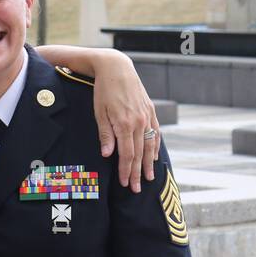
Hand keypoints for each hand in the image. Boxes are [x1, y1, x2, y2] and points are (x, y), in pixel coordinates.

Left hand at [91, 50, 160, 192]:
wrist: (117, 68)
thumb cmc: (104, 91)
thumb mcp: (100, 112)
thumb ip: (106, 134)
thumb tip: (108, 155)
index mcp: (125, 123)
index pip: (126, 154)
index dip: (125, 170)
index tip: (124, 183)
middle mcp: (139, 121)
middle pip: (139, 153)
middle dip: (136, 173)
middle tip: (135, 189)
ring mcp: (147, 116)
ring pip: (149, 145)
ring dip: (148, 164)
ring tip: (147, 178)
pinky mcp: (151, 111)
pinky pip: (155, 133)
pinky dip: (155, 146)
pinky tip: (153, 157)